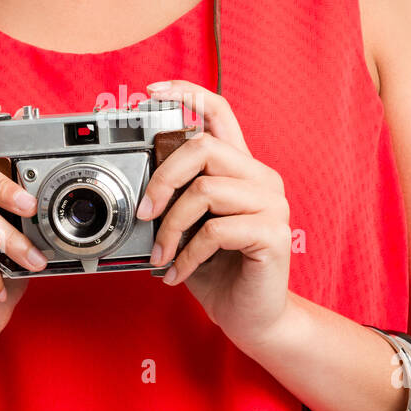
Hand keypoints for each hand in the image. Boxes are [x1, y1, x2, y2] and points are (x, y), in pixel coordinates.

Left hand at [136, 79, 291, 353]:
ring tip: (161, 255)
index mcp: (241, 169)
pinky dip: (188, 254)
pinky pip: (216, 230)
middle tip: (145, 213)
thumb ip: (174, 199)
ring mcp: (272, 205)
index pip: (219, 111)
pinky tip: (178, 272)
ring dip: (172, 227)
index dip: (187, 93)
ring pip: (206, 190)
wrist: (252, 318)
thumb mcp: (188, 227)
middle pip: (204, 147)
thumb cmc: (218, 271)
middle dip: (163, 179)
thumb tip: (137, 188)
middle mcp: (261, 179)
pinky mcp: (273, 235)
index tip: (151, 92)